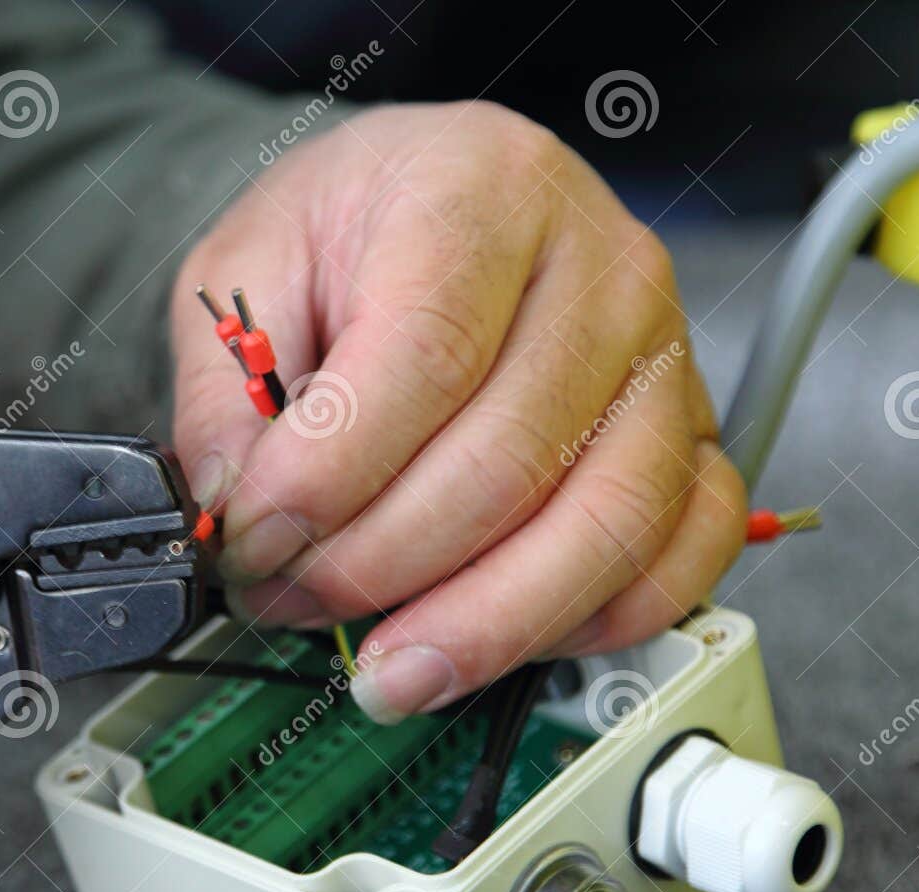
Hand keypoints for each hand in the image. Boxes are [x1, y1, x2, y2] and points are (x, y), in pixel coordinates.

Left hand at [171, 103, 745, 722]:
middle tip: (293, 602)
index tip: (256, 539)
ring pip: (605, 523)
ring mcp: (663, 355)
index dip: (330, 477)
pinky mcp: (690, 433)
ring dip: (483, 625)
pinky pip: (684, 550)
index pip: (422, 358)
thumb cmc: (353, 231)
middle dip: (379, 566)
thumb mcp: (247, 270)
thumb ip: (227, 392)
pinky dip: (597, 621)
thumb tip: (232, 513)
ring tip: (388, 671)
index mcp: (478, 193)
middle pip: (507, 461)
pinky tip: (503, 641)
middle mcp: (598, 268)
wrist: (440, 198)